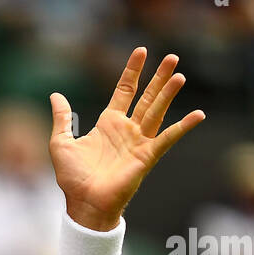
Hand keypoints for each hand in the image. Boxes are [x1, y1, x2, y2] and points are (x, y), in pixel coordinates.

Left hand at [49, 48, 205, 230]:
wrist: (83, 203)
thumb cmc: (72, 178)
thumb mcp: (60, 142)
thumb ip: (62, 118)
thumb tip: (55, 95)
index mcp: (108, 123)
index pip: (124, 90)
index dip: (132, 71)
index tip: (141, 51)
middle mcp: (127, 130)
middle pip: (147, 97)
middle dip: (158, 77)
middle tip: (172, 57)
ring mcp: (138, 142)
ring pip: (157, 111)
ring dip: (168, 94)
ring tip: (179, 75)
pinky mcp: (146, 156)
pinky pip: (167, 138)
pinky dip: (183, 127)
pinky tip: (198, 114)